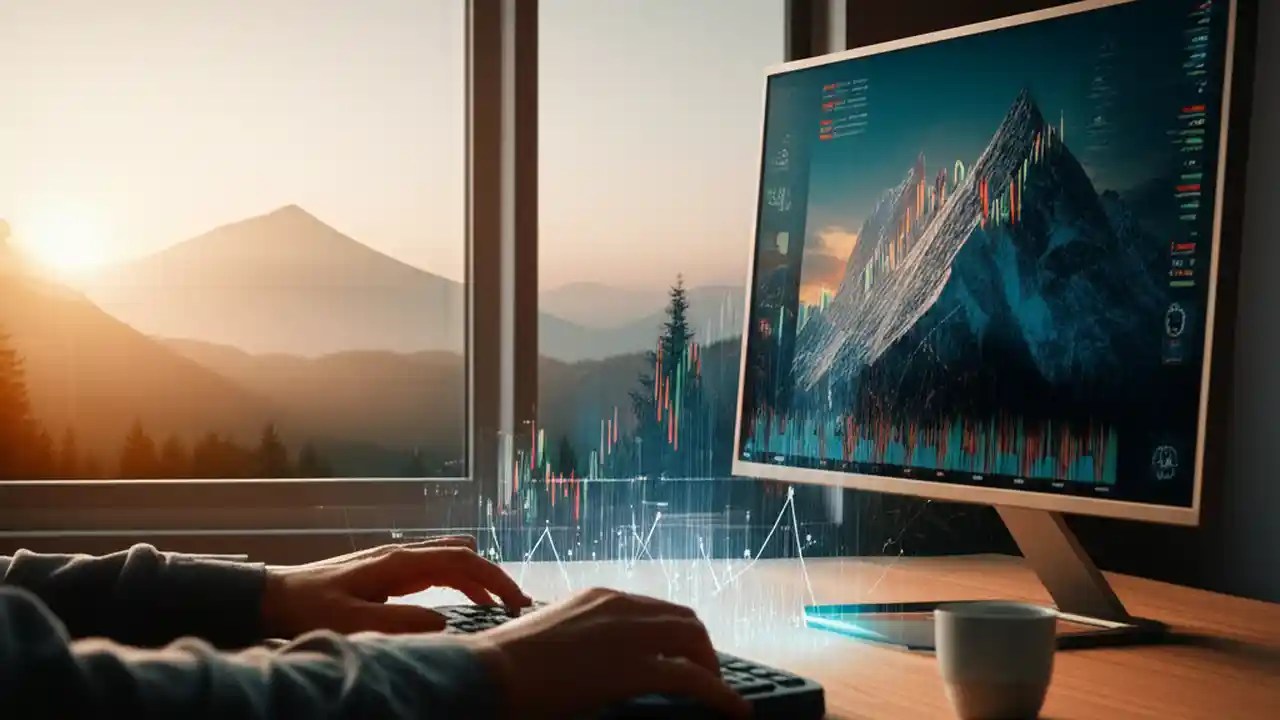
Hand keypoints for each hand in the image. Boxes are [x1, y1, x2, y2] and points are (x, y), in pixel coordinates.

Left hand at [261, 536, 531, 637]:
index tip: (515, 600)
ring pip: (452, 560)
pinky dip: (461, 581)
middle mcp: (402, 555)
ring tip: (500, 605)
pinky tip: (467, 601)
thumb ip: (399, 622)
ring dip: (479, 578)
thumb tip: (445, 620)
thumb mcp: (353, 621)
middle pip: (463, 555)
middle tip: (516, 605)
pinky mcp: (389, 571)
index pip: (461, 559)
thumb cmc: (310, 608)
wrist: (276, 595)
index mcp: (398, 562)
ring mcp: (396, 561)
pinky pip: (436, 570)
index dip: (494, 577)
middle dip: (493, 576)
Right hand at [466, 588, 749, 719]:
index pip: (655, 609)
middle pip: (684, 620)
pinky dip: (720, 695)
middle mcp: (621, 606)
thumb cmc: (505, 665)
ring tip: (718, 694)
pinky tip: (734, 711)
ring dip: (712, 668)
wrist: (490, 673)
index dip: (676, 635)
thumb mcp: (549, 639)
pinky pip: (695, 679)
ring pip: (695, 642)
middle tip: (704, 678)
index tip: (681, 656)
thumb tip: (587, 662)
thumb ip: (578, 641)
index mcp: (599, 597)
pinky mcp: (636, 667)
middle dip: (700, 648)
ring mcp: (631, 633)